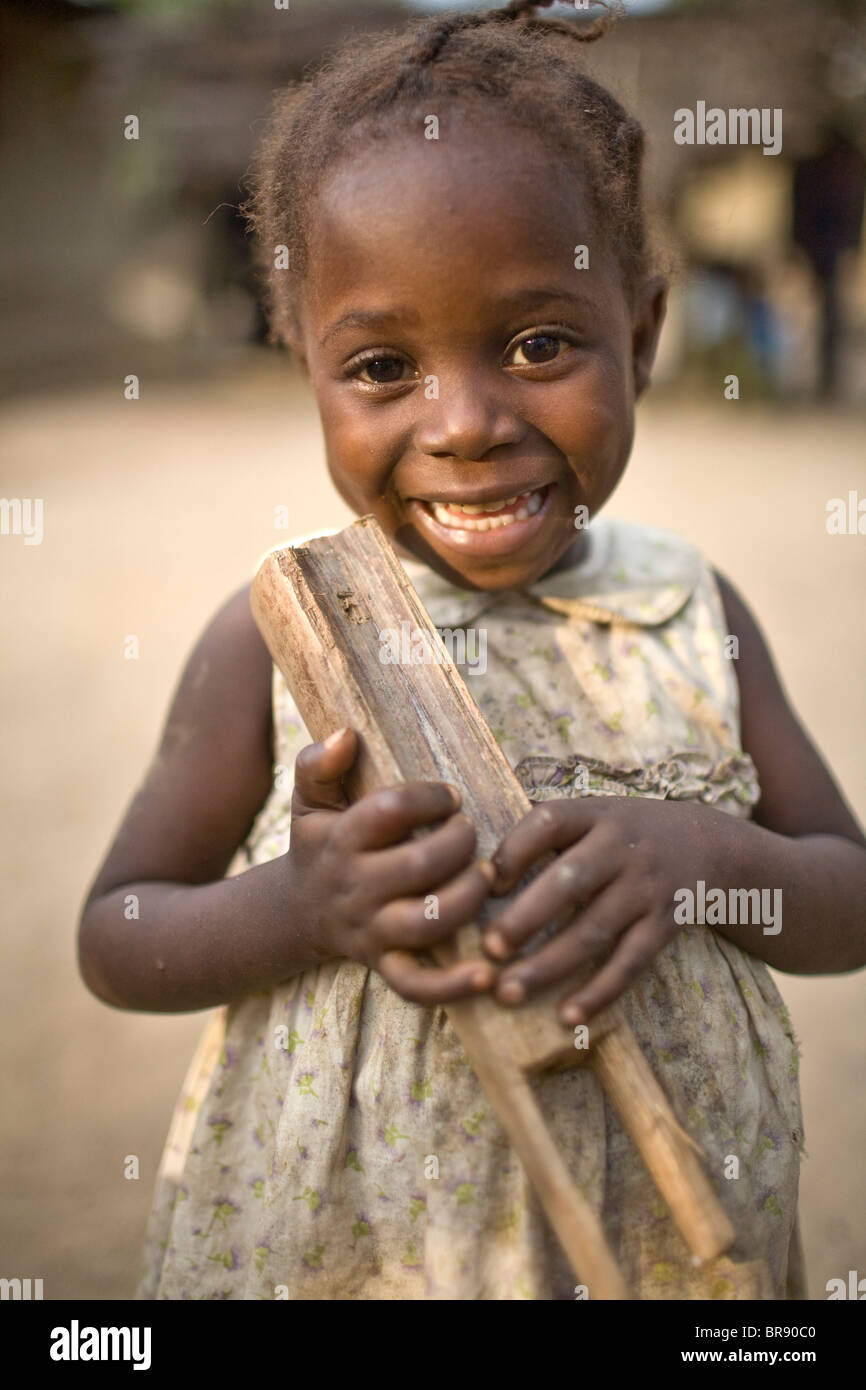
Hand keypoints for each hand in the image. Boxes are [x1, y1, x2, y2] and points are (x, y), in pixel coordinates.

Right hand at [286, 727, 496, 1003]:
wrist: (297, 913)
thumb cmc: (320, 844)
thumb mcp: (309, 801)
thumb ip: (318, 764)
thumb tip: (347, 734)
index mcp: (339, 840)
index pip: (388, 811)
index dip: (429, 797)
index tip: (451, 795)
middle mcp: (354, 887)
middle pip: (417, 865)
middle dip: (458, 844)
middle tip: (471, 832)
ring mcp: (370, 930)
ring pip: (426, 922)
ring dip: (467, 898)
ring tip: (486, 876)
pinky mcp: (384, 966)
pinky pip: (417, 986)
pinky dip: (453, 986)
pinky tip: (488, 974)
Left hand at [483, 797, 708, 1022]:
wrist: (705, 844)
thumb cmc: (623, 832)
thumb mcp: (590, 814)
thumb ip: (542, 830)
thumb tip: (476, 866)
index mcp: (594, 814)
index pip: (549, 822)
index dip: (515, 850)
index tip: (485, 882)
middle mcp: (622, 848)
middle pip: (571, 881)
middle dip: (527, 916)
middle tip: (488, 950)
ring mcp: (646, 888)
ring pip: (595, 930)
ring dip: (550, 965)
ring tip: (507, 992)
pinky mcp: (665, 925)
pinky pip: (630, 962)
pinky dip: (600, 992)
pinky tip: (567, 1017)